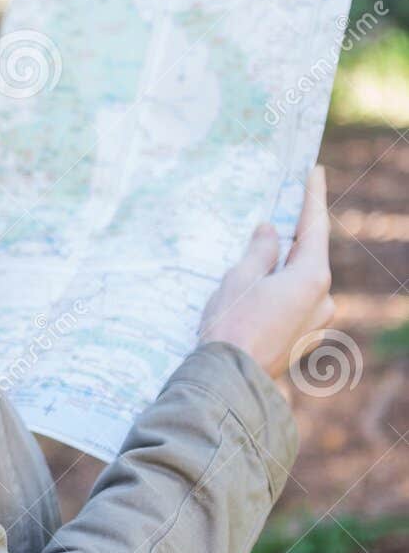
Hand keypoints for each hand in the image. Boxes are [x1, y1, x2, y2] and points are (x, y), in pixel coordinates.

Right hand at [198, 165, 334, 379]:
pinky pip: (294, 304)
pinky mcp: (302, 341)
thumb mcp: (240, 277)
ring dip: (281, 269)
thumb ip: (260, 250)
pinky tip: (258, 294)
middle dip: (291, 237)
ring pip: (300, 282)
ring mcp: (315, 323)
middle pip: (308, 256)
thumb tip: (270, 232)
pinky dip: (279, 292)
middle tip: (276, 216)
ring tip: (254, 263)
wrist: (230, 380)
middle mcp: (323, 299)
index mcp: (311, 278)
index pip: (314, 227)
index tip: (315, 172)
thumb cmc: (232, 324)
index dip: (312, 197)